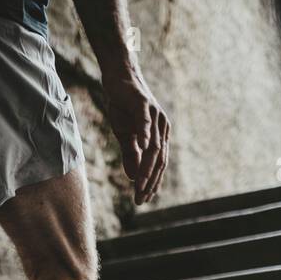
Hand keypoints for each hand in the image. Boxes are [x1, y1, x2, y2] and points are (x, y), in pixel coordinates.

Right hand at [104, 75, 169, 204]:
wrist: (118, 79)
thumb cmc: (124, 107)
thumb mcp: (125, 135)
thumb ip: (131, 155)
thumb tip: (134, 177)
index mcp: (159, 136)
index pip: (158, 165)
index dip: (152, 183)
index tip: (143, 200)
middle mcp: (161, 127)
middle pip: (158, 160)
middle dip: (150, 182)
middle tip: (140, 200)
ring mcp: (155, 115)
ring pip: (153, 147)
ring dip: (147, 168)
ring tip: (140, 185)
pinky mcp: (143, 104)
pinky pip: (146, 122)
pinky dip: (145, 135)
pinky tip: (142, 148)